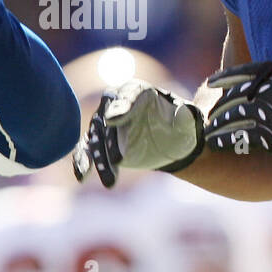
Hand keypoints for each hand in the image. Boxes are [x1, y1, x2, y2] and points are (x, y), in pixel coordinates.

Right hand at [72, 79, 204, 187]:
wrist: (171, 141)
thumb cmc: (181, 126)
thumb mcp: (189, 121)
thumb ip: (185, 115)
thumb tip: (182, 111)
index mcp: (138, 91)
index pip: (128, 94)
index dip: (121, 106)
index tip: (113, 118)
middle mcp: (117, 103)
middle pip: (106, 119)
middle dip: (110, 140)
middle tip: (119, 160)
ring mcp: (105, 124)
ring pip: (96, 138)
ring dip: (99, 159)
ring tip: (110, 181)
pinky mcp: (100, 143)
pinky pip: (87, 150)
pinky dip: (82, 162)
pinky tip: (82, 177)